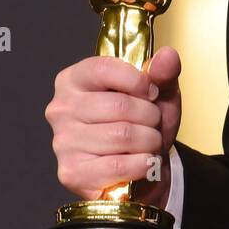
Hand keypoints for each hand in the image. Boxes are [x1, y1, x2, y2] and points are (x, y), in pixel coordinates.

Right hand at [44, 46, 182, 209]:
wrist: (145, 167)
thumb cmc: (144, 123)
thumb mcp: (159, 92)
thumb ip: (163, 72)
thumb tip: (167, 56)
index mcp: (74, 80)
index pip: (104, 69)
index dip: (138, 81)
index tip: (152, 93)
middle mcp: (61, 109)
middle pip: (119, 106)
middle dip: (150, 117)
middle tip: (153, 124)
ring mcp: (63, 142)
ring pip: (122, 136)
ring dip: (149, 141)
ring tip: (149, 143)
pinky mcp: (71, 173)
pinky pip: (118, 165)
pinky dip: (142, 164)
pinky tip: (143, 162)